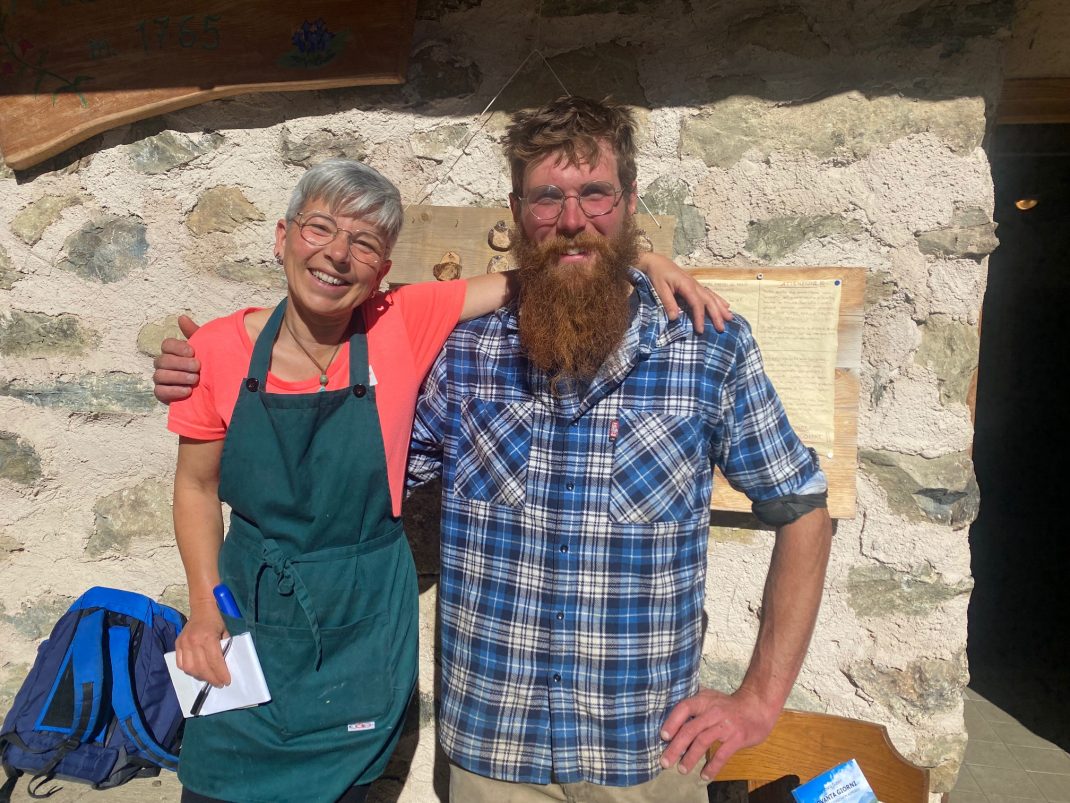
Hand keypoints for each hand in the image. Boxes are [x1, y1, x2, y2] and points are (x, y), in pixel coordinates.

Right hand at [153, 315, 200, 402]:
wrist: (216, 387)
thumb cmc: (208, 364)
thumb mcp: (205, 347)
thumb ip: (194, 333)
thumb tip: (182, 317)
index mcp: (173, 351)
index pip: (166, 345)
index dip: (177, 347)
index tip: (193, 352)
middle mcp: (164, 364)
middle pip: (162, 360)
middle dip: (181, 364)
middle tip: (198, 367)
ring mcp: (162, 379)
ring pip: (159, 376)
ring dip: (178, 377)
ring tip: (195, 379)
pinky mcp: (163, 394)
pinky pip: (159, 392)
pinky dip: (173, 391)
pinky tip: (187, 390)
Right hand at [174, 611, 230, 686]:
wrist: (200, 609)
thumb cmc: (215, 621)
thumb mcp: (224, 633)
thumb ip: (224, 648)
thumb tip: (224, 666)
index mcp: (208, 638)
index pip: (214, 661)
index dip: (220, 674)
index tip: (226, 681)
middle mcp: (194, 642)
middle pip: (201, 667)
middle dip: (211, 678)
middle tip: (218, 683)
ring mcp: (183, 644)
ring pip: (189, 668)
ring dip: (199, 677)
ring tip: (208, 679)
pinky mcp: (177, 644)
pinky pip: (180, 663)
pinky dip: (188, 670)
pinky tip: (197, 672)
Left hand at [637, 252, 731, 332]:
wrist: (657, 262)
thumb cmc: (657, 275)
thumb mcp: (659, 288)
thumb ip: (668, 302)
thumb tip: (675, 318)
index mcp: (687, 286)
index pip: (696, 304)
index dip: (699, 317)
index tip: (700, 330)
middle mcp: (695, 285)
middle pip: (709, 301)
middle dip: (716, 315)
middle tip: (721, 329)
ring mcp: (696, 285)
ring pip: (712, 297)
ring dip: (721, 308)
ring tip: (729, 318)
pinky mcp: (695, 285)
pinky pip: (710, 293)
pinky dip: (718, 300)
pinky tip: (725, 306)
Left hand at [659, 687, 777, 780]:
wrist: (757, 707)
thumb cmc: (728, 706)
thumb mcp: (710, 698)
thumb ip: (694, 705)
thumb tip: (670, 715)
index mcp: (704, 700)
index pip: (684, 708)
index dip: (672, 722)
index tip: (663, 736)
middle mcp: (713, 712)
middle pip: (690, 729)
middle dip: (675, 747)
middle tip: (665, 762)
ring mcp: (726, 725)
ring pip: (703, 742)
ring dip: (690, 758)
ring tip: (682, 769)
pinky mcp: (737, 738)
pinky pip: (722, 754)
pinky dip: (712, 766)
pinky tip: (704, 776)